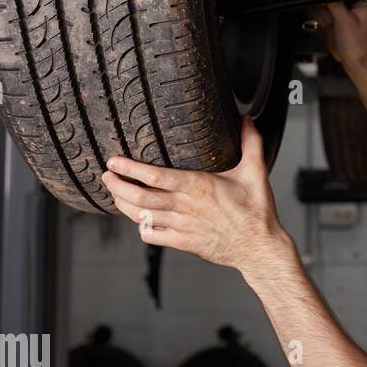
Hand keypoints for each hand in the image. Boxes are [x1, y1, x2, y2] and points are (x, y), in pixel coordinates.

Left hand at [101, 117, 293, 275]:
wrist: (259, 247)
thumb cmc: (257, 211)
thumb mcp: (256, 173)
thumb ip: (251, 143)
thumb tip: (246, 118)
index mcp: (200, 187)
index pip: (156, 177)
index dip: (131, 168)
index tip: (115, 161)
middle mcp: (186, 208)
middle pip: (140, 197)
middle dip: (117, 185)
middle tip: (107, 175)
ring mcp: (182, 227)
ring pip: (141, 216)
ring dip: (123, 204)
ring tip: (114, 192)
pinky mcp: (183, 243)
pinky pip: (152, 236)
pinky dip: (141, 227)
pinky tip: (139, 219)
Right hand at [314, 0, 366, 70]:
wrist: (353, 60)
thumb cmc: (357, 44)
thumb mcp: (345, 21)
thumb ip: (335, 3)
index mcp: (361, 1)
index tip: (331, 2)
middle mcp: (351, 3)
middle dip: (327, 6)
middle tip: (333, 17)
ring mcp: (340, 10)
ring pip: (322, 2)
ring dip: (323, 14)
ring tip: (332, 24)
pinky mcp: (332, 17)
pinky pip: (319, 11)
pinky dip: (320, 18)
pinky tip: (327, 26)